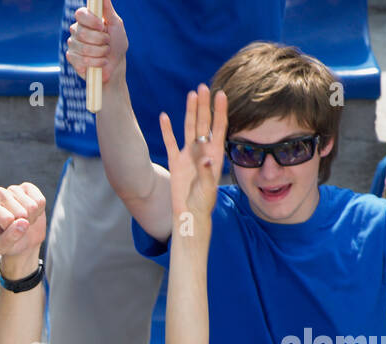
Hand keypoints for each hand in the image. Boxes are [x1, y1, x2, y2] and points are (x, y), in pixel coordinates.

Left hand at [0, 183, 46, 279]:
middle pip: (21, 212)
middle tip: (18, 226)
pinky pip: (40, 201)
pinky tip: (31, 212)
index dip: (12, 230)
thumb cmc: (9, 242)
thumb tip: (23, 222)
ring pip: (32, 207)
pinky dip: (39, 211)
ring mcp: (14, 189)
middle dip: (24, 224)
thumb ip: (9, 238)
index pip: (7, 219)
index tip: (7, 231)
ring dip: (32, 218)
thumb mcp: (4, 247)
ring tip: (24, 220)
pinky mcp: (28, 187)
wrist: (23, 239)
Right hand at [66, 2, 126, 87]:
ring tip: (105, 53)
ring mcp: (73, 45)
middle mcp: (76, 30)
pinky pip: (82, 60)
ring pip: (84, 48)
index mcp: (85, 19)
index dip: (91, 21)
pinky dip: (97, 62)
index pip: (80, 14)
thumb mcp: (116, 24)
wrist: (115, 65)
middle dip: (100, 40)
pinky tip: (101, 62)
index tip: (102, 26)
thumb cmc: (116, 43)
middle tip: (107, 42)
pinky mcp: (72, 59)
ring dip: (100, 52)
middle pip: (82, 32)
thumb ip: (108, 10)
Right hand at [159, 86, 226, 225]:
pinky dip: (167, 130)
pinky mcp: (176, 162)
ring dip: (190, 112)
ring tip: (192, 95)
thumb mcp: (207, 189)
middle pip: (203, 123)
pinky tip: (164, 117)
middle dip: (204, 106)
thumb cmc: (202, 203)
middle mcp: (202, 151)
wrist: (190, 214)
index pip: (218, 128)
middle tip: (204, 87)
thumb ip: (206, 173)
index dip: (219, 111)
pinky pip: (171, 143)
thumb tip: (206, 158)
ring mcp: (188, 155)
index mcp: (214, 154)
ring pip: (189, 128)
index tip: (221, 94)